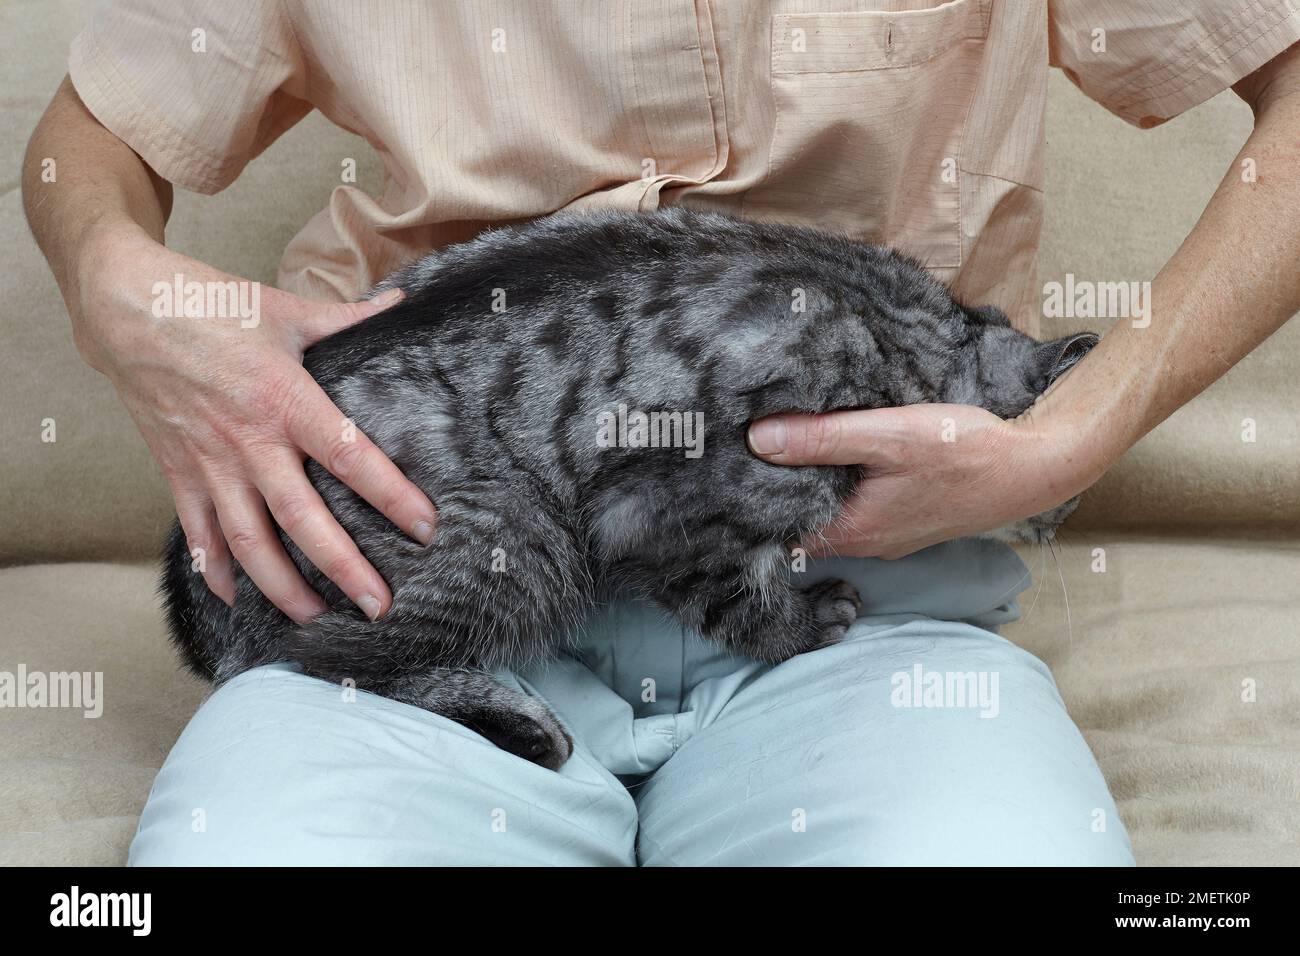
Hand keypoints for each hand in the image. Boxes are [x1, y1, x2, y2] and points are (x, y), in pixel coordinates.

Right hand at [74, 224, 437, 622]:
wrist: (126, 308)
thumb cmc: (212, 305)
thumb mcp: (286, 308)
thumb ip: (348, 318)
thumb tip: (401, 305)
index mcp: (286, 399)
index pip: (350, 456)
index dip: (391, 495)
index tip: (425, 528)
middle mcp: (249, 441)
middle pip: (302, 518)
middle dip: (342, 567)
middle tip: (379, 606)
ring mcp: (210, 463)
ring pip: (249, 541)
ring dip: (283, 587)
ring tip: (317, 620)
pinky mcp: (178, 473)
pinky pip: (198, 535)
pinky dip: (216, 573)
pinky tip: (240, 601)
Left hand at [747, 402, 1088, 558]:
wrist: (1034, 467)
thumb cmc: (965, 451)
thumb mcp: (887, 435)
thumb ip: (823, 438)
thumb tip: (758, 440)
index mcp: (853, 530)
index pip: (780, 529)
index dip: (753, 502)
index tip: (730, 471)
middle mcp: (866, 543)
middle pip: (802, 525)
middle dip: (777, 494)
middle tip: (746, 454)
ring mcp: (888, 536)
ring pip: (831, 516)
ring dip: (810, 490)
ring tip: (783, 450)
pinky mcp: (907, 520)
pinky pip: (858, 510)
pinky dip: (840, 488)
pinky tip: (838, 458)